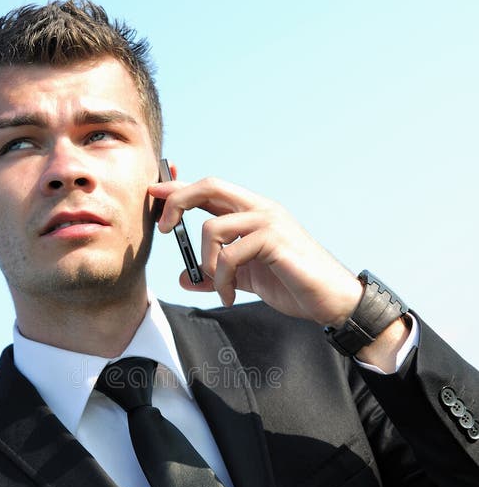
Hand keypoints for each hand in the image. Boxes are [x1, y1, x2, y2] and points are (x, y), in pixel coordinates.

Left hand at [150, 176, 362, 326]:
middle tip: (166, 230)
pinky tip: (229, 298)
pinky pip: (230, 255)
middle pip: (209, 185)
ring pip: (214, 227)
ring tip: (218, 288)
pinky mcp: (276, 241)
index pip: (211, 189)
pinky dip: (221, 281)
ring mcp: (270, 222)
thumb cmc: (294, 284)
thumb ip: (217, 276)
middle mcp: (261, 209)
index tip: (154, 191)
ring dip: (205, 264)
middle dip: (178, 202)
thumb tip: (184, 278)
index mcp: (254, 212)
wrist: (331, 300)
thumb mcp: (247, 280)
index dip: (180, 187)